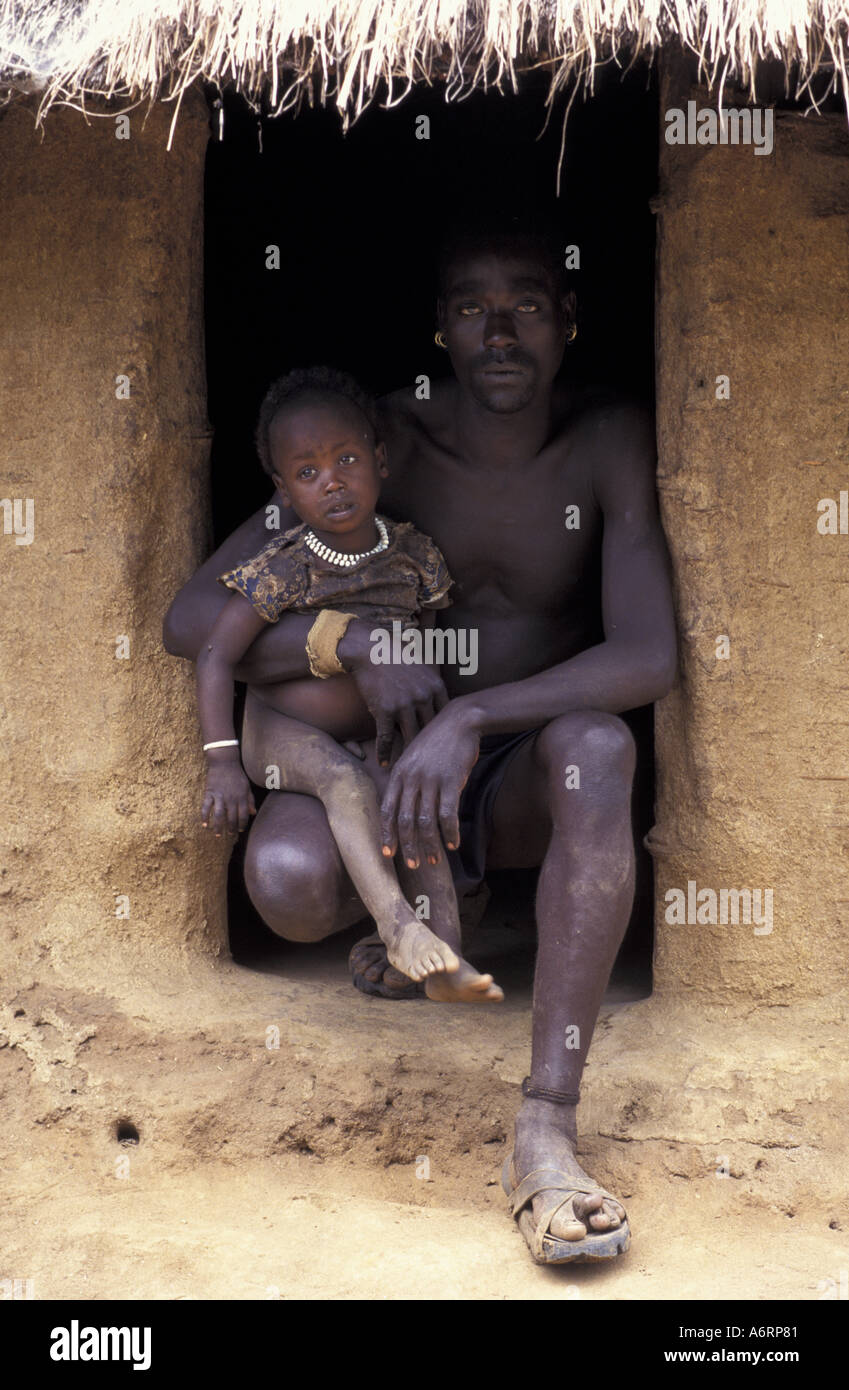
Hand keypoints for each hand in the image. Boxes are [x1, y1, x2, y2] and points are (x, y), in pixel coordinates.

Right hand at [201, 762, 256, 835]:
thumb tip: (253, 813)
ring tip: (218, 834)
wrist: (224, 762)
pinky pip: (206, 807)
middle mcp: (231, 798)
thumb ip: (250, 800)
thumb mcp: (247, 787)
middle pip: (232, 817)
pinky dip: (205, 817)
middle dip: (231, 828)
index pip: (243, 815)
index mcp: (241, 797)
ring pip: (219, 815)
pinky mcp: (210, 793)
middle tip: (230, 834)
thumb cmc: (237, 775)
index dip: (242, 824)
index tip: (241, 830)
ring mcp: (219, 796)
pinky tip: (204, 825)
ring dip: (218, 826)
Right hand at [340, 620, 448, 766]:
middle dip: (432, 750)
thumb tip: (446, 696)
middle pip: (431, 731)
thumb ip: (435, 683)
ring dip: (409, 756)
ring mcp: (404, 704)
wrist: (370, 648)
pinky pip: (386, 737)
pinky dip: (385, 753)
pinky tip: (384, 764)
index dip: (446, 734)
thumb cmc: (397, 656)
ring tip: (410, 770)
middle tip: (433, 768)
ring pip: (411, 737)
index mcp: (436, 687)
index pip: (445, 717)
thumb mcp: (424, 665)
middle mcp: (423, 697)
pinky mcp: (384, 710)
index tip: (447, 748)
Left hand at [380, 704, 479, 867]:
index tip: (388, 854)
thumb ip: (405, 779)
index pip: (387, 810)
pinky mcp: (451, 781)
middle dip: (408, 846)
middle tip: (413, 865)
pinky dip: (449, 833)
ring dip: (429, 844)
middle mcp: (411, 779)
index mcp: (398, 774)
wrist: (459, 721)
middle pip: (404, 821)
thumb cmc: (436, 741)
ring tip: (433, 859)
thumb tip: (402, 805)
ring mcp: (430, 780)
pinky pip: (447, 814)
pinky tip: (453, 844)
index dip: (387, 834)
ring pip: (426, 821)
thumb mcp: (413, 757)